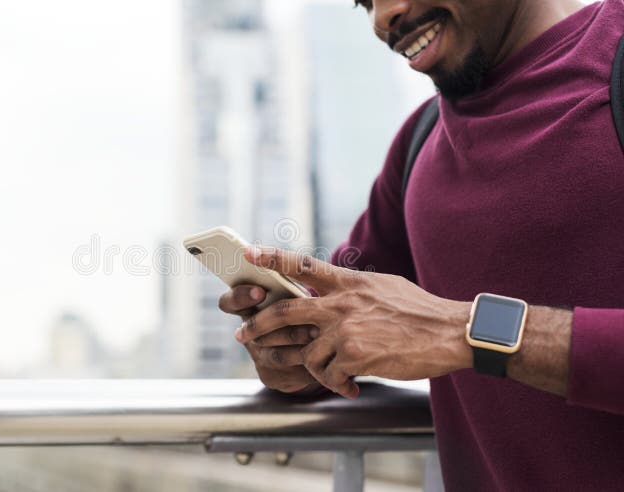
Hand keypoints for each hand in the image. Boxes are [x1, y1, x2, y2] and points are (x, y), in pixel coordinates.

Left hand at [234, 246, 471, 398]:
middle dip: (258, 323)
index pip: (303, 265)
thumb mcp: (383, 286)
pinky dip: (338, 384)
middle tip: (243, 334)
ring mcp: (346, 329)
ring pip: (308, 353)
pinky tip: (353, 386)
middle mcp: (342, 303)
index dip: (273, 257)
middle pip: (285, 310)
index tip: (249, 251)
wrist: (449, 332)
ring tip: (335, 376)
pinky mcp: (355, 355)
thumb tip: (332, 289)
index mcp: (349, 283)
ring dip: (317, 370)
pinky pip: (330, 375)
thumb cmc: (419, 311)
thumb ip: (352, 289)